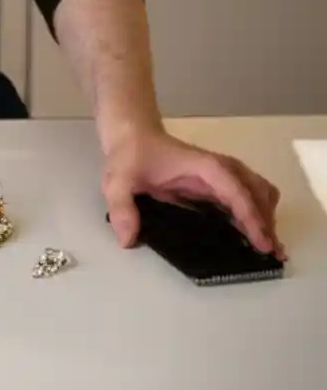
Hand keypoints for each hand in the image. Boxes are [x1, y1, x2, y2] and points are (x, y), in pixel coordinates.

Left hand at [102, 129, 285, 259]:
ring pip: (258, 195)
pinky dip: (256, 215)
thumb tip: (127, 241)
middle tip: (270, 254)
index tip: (262, 243)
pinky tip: (252, 238)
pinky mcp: (217, 185)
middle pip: (258, 193)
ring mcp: (222, 176)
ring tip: (267, 249)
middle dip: (267, 222)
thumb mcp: (119, 180)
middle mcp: (221, 170)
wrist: (133, 136)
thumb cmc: (130, 156)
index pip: (236, 192)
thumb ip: (122, 208)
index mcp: (205, 168)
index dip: (251, 218)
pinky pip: (246, 199)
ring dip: (266, 219)